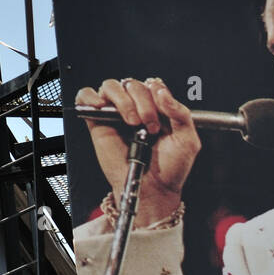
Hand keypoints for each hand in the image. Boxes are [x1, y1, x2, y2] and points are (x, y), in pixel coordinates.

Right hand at [77, 77, 200, 223]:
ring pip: (111, 86)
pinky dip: (90, 96)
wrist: (154, 189)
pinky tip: (100, 106)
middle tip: (150, 126)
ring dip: (123, 100)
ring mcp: (116, 115)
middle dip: (143, 102)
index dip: (156, 93)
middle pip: (133, 84)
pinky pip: (85, 97)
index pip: (152, 84)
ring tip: (132, 122)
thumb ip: (180, 113)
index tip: (162, 114)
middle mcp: (136, 108)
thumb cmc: (171, 168)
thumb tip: (162, 92)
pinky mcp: (98, 123)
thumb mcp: (187, 139)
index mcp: (158, 108)